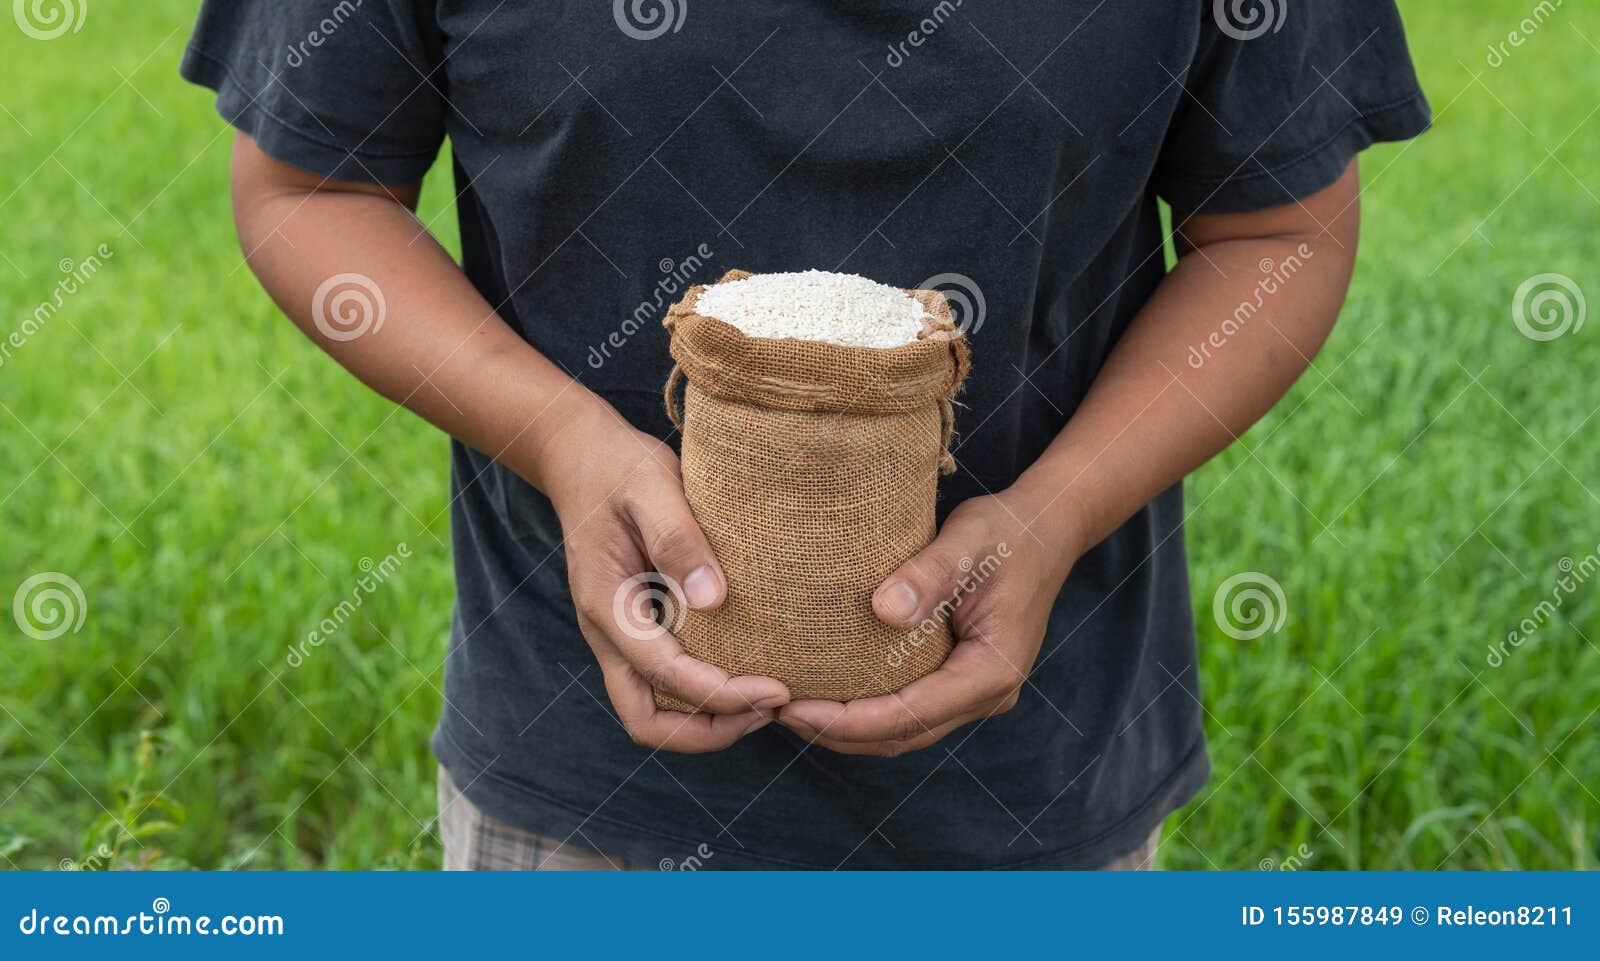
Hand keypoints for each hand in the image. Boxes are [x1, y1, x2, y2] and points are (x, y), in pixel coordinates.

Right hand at [541, 402, 789, 751]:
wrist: (580, 456)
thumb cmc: (619, 466)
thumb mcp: (651, 485)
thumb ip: (678, 538)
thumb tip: (715, 599)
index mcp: (606, 604)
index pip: (665, 675)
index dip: (721, 694)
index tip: (778, 689)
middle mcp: (607, 633)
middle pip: (647, 722)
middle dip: (710, 731)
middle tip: (771, 708)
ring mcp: (618, 637)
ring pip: (653, 712)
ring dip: (708, 722)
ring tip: (766, 702)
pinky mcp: (635, 631)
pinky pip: (664, 687)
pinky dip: (703, 698)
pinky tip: (748, 673)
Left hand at [776, 485, 1082, 755]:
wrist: (1044, 529)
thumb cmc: (1006, 531)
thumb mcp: (967, 541)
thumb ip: (928, 575)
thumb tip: (883, 610)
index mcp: (992, 671)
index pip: (911, 715)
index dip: (849, 720)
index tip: (796, 709)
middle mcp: (987, 694)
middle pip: (903, 735)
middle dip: (839, 732)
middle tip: (778, 712)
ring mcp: (975, 691)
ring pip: (904, 730)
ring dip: (849, 728)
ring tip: (791, 709)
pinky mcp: (961, 680)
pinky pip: (909, 710)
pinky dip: (867, 711)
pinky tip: (827, 693)